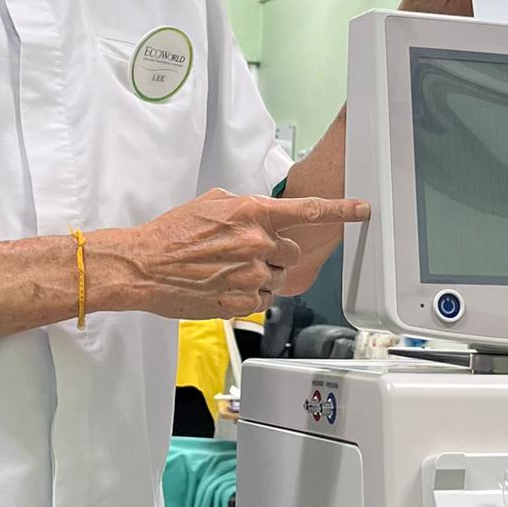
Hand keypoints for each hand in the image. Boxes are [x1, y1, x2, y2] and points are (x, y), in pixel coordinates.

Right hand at [95, 191, 369, 321]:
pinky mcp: (243, 302)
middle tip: (242, 252)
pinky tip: (224, 286)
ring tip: (227, 270)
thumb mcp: (211, 204)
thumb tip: (263, 215)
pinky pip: (263, 299)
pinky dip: (249, 295)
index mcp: (251, 213)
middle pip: (290, 250)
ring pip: (277, 277)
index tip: (364, 209)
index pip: (307, 210)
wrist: (143, 266)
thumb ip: (245, 207)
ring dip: (261, 275)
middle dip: (273, 251)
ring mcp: (252, 274)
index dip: (341, 210)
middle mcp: (257, 242)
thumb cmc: (171, 235)